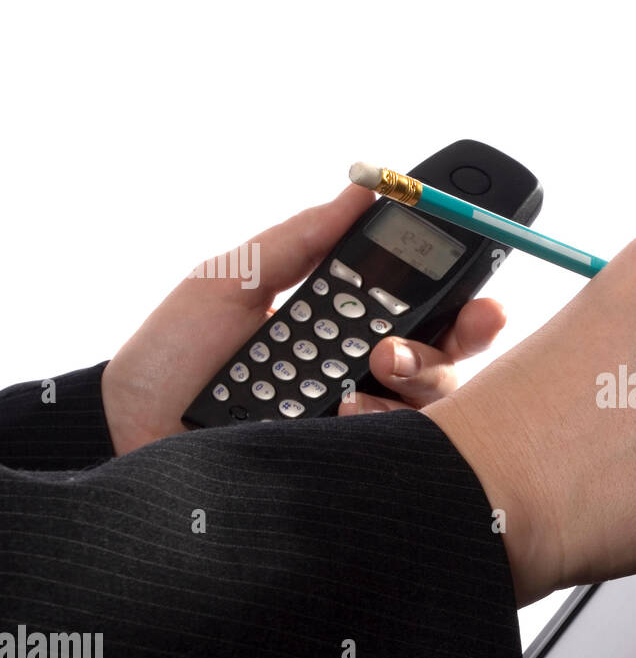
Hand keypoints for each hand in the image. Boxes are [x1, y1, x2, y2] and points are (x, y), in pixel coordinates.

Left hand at [102, 186, 504, 453]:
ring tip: (376, 364)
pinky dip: (382, 421)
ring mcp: (358, 428)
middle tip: (453, 320)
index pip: (425, 315)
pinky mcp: (345, 467)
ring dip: (420, 375)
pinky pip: (397, 450)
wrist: (127, 428)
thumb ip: (302, 239)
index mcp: (346, 332)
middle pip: (448, 361)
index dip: (465, 304)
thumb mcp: (234, 280)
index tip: (486, 293)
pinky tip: (347, 411)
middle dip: (463, 338)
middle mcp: (363, 381)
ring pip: (435, 407)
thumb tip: (362, 189)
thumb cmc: (173, 356)